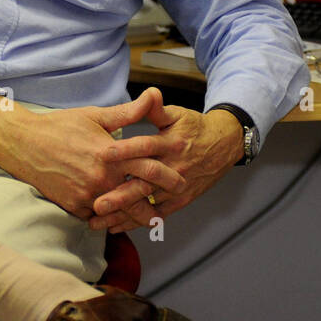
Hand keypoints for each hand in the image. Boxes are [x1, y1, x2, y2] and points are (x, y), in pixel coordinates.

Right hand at [0, 87, 187, 223]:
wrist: (23, 145)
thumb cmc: (60, 127)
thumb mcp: (95, 115)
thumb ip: (127, 112)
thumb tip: (153, 96)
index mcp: (110, 152)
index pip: (148, 161)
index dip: (169, 161)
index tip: (184, 159)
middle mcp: (101, 176)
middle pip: (141, 191)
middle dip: (162, 192)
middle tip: (179, 190)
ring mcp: (88, 194)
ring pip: (122, 208)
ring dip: (140, 212)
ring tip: (156, 215)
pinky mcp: (75, 207)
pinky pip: (99, 214)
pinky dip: (111, 216)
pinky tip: (122, 218)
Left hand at [89, 93, 243, 231]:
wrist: (223, 145)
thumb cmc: (194, 128)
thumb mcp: (177, 114)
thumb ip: (156, 109)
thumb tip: (149, 93)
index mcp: (171, 144)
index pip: (146, 147)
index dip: (125, 150)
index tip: (103, 154)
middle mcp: (174, 168)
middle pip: (144, 184)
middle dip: (120, 196)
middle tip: (97, 204)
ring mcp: (177, 187)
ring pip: (147, 203)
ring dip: (121, 214)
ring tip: (96, 222)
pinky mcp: (180, 200)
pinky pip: (156, 214)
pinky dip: (135, 222)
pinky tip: (114, 227)